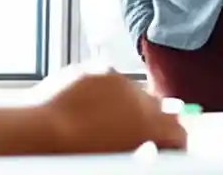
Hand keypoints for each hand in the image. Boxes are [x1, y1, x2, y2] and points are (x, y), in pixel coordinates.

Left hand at [38, 65, 186, 153]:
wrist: (44, 131)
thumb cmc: (77, 153)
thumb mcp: (121, 154)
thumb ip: (143, 144)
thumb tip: (150, 143)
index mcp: (149, 126)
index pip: (178, 131)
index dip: (175, 139)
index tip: (170, 144)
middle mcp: (140, 99)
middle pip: (158, 107)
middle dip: (152, 118)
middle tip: (134, 130)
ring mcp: (120, 81)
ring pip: (133, 91)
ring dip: (125, 102)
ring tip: (102, 118)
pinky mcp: (100, 68)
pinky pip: (108, 79)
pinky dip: (103, 89)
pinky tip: (87, 103)